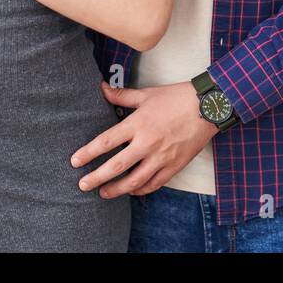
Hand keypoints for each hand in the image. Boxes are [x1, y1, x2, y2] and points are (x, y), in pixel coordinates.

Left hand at [68, 81, 218, 197]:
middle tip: (82, 185)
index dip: (89, 153)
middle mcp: (147, 143)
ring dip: (117, 189)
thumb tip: (102, 88)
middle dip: (96, 178)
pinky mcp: (174, 166)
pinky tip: (131, 190)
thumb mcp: (146, 94)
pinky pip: (154, 183)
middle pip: (116, 166)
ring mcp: (161, 157)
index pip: (106, 141)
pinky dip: (141, 189)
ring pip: (135, 181)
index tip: (75, 162)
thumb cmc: (176, 98)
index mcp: (138, 124)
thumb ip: (121, 95)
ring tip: (103, 194)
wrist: (208, 107)